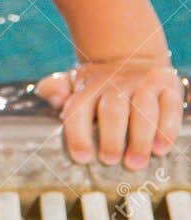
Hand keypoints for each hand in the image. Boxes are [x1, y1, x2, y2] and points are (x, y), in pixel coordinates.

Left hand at [35, 58, 186, 169]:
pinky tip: (160, 149)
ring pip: (143, 109)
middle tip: (110, 160)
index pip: (79, 109)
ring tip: (134, 163)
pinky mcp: (168, 86)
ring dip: (140, 139)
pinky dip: (166, 129)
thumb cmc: (98, 85)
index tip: (82, 158)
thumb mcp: (73, 83)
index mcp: (89, 87)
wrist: (132, 56)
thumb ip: (55, 90)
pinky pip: (170, 106)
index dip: (78, 134)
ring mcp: (144, 84)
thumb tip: (48, 92)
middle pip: (113, 110)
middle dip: (111, 138)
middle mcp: (116, 84)